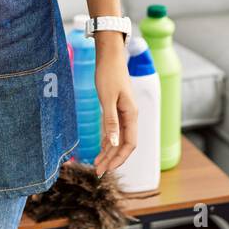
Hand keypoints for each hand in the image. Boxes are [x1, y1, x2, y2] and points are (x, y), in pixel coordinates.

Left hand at [92, 47, 137, 176]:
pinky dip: (107, 141)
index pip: (130, 144)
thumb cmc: (109, 74)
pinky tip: (100, 148)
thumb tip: (112, 144)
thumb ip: (111, 122)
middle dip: (112, 159)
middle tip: (98, 172)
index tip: (107, 169)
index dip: (119, 158)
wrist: (109, 56)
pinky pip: (114, 130)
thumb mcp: (108, 99)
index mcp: (131, 114)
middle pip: (124, 144)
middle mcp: (130, 116)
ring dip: (109, 152)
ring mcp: (124, 113)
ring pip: (118, 139)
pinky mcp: (117, 109)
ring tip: (97, 164)